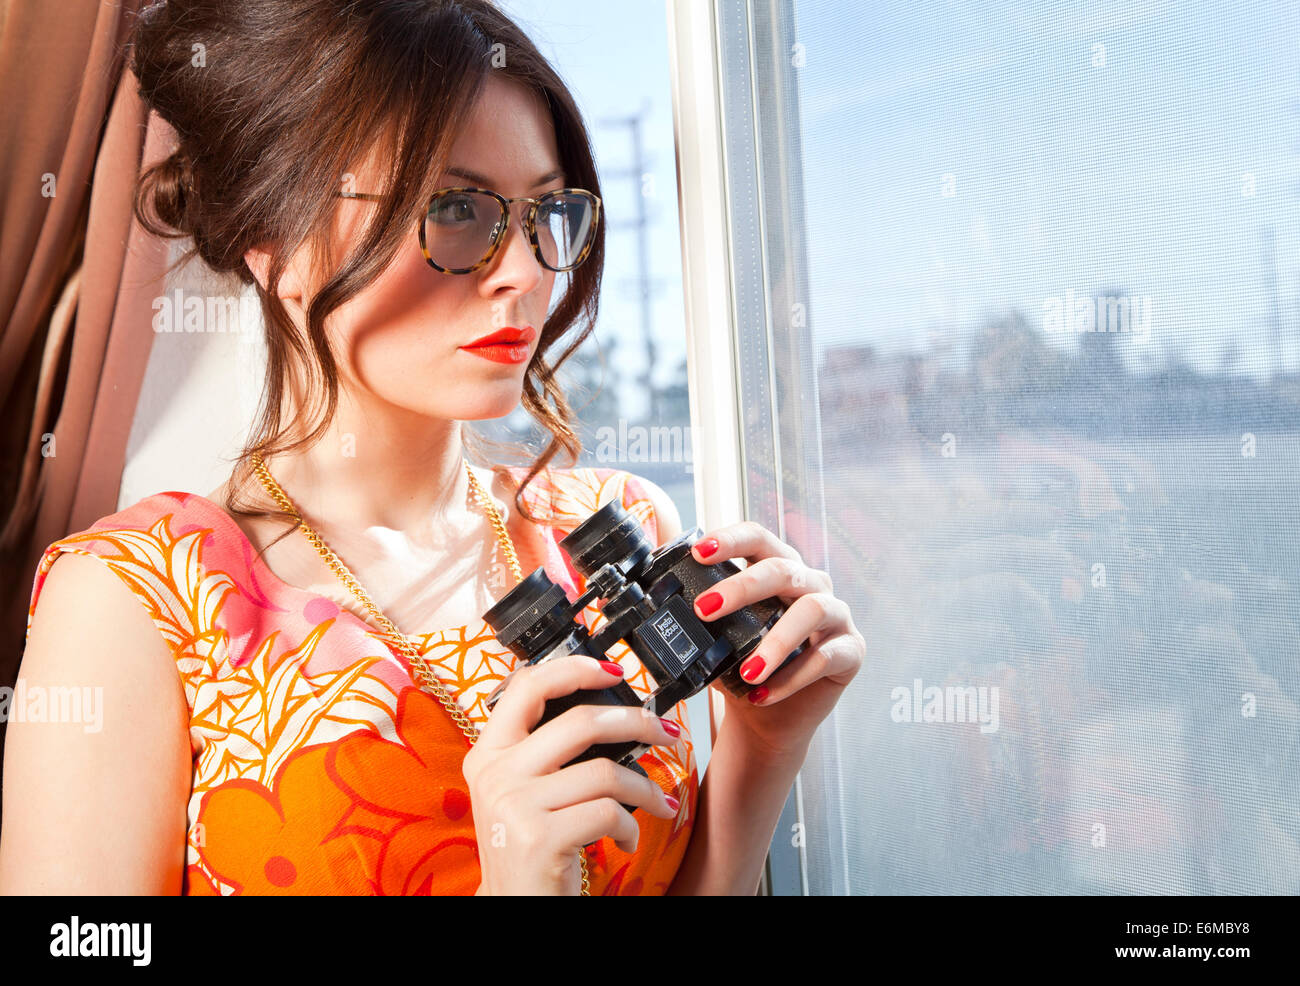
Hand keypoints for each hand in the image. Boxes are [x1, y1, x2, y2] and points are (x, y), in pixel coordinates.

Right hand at [462, 655, 681, 894]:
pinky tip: (626, 839)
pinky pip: (609, 812)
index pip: (527, 686)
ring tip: (658, 802)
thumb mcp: (522, 791)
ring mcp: (514, 805)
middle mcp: (494, 773)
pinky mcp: (540, 838)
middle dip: (638, 722)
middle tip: (667, 732)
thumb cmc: (529, 846)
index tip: (612, 671)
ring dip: (646, 789)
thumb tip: (610, 713)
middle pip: (582, 721)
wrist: (515, 907)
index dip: (573, 669)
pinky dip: (631, 827)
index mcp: (488, 753)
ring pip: (606, 771)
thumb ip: (546, 752)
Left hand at [690, 521, 864, 758]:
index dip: (731, 539)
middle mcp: (810, 584)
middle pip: (782, 569)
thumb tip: (650, 585)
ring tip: (746, 672)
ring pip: (812, 609)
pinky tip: (763, 695)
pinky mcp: (851, 650)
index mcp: (778, 568)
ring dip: (775, 642)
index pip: (758, 539)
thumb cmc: (742, 666)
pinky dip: (791, 678)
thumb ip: (696, 608)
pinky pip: (825, 657)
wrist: (768, 717)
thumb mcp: (716, 635)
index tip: (699, 551)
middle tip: (704, 610)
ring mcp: (836, 614)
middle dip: (742, 587)